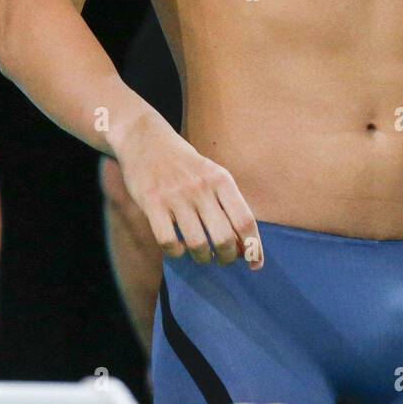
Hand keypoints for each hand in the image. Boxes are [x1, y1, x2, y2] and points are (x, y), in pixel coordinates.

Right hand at [114, 118, 263, 269]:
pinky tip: (178, 247)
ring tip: (204, 256)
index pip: (245, 221)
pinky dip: (176, 252)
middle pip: (224, 238)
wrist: (146, 139)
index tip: (255, 264)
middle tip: (224, 259)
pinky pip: (168, 242)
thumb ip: (228, 204)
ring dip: (203, 258)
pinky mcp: (152, 204)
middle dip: (228, 257)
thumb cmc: (185, 164)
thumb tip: (244, 244)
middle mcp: (201, 188)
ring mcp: (176, 196)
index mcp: (221, 179)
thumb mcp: (212, 174)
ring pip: (197, 244)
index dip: (254, 248)